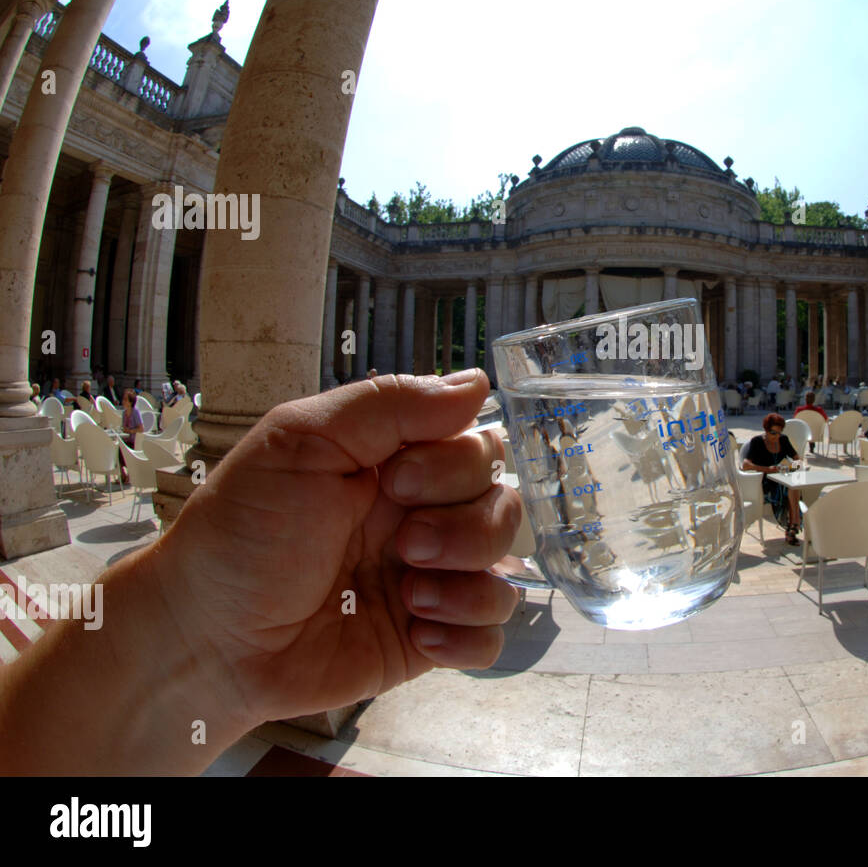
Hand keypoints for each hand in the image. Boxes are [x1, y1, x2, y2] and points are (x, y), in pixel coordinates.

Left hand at [147, 370, 521, 729]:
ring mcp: (426, 582)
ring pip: (505, 573)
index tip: (397, 483)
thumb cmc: (240, 533)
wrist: (206, 638)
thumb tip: (477, 382)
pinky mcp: (424, 641)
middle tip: (402, 545)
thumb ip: (389, 404)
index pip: (480, 445)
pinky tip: (419, 635)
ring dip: (468, 584)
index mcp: (395, 464)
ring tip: (410, 598)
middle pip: (503, 507)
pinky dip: (468, 637)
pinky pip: (490, 639)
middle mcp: (419, 518)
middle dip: (464, 529)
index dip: (457, 465)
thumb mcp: (302, 442)